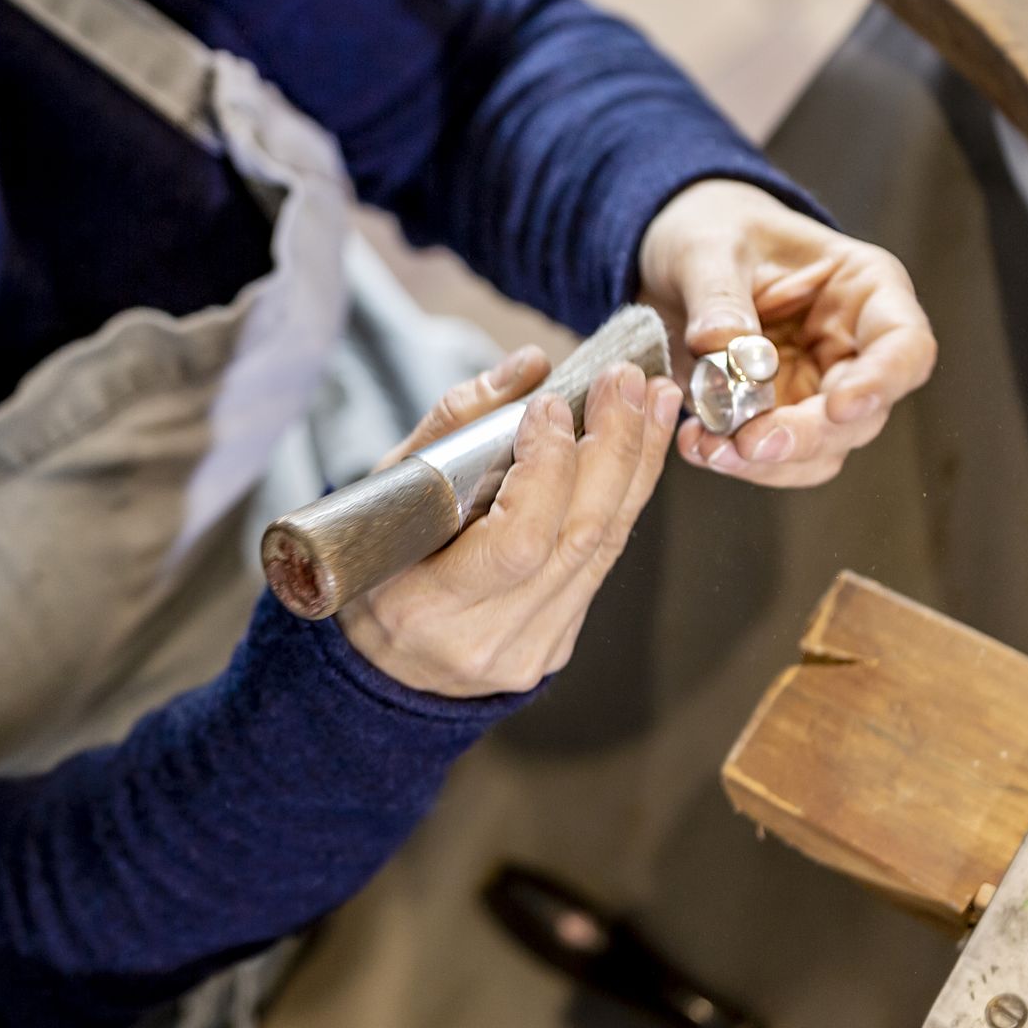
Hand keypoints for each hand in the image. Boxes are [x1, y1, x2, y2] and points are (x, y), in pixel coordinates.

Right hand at [337, 349, 681, 697]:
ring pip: (602, 550)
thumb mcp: (388, 491)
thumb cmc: (373, 560)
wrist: (378, 660)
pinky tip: (639, 452)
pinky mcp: (556, 647)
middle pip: (576, 540)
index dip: (547, 469)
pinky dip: (623, 501)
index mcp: (423, 607)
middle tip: (627, 381)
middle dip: (613, 449)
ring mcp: (528, 651)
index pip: (516, 542)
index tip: (551, 404)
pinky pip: (600, 565)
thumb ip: (453, 425)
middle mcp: (483, 639)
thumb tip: (530, 367)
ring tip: (654, 401)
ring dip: (636, 466)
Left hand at [635, 179, 935, 487]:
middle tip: (751, 442)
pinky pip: (775, 457)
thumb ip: (717, 295)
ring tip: (707, 447)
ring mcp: (818, 388)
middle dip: (807, 436)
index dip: (883, 381)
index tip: (840, 406)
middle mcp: (854, 347)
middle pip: (862, 414)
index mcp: (864, 290)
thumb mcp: (706, 247)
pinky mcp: (779, 417)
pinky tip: (698, 446)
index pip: (905, 345)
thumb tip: (723, 347)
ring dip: (768, 462)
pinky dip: (739, 462)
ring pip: (821, 450)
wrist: (677, 259)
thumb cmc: (712, 232)